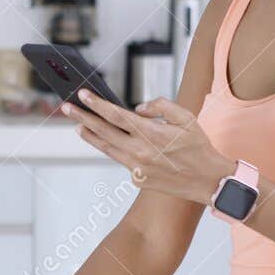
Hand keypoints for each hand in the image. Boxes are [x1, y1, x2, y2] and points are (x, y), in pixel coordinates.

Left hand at [63, 91, 232, 205]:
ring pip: (106, 148)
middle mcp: (139, 151)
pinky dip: (114, 149)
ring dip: (89, 135)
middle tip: (66, 106)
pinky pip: (122, 160)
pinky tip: (108, 142)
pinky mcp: (138, 179)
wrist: (208, 180)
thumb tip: (137, 108)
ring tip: (77, 125)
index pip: (115, 115)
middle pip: (103, 131)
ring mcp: (136, 167)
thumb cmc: (198, 146)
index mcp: (151, 133)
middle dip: (82, 117)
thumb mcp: (186, 117)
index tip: (83, 94)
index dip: (97, 104)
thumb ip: (160, 106)